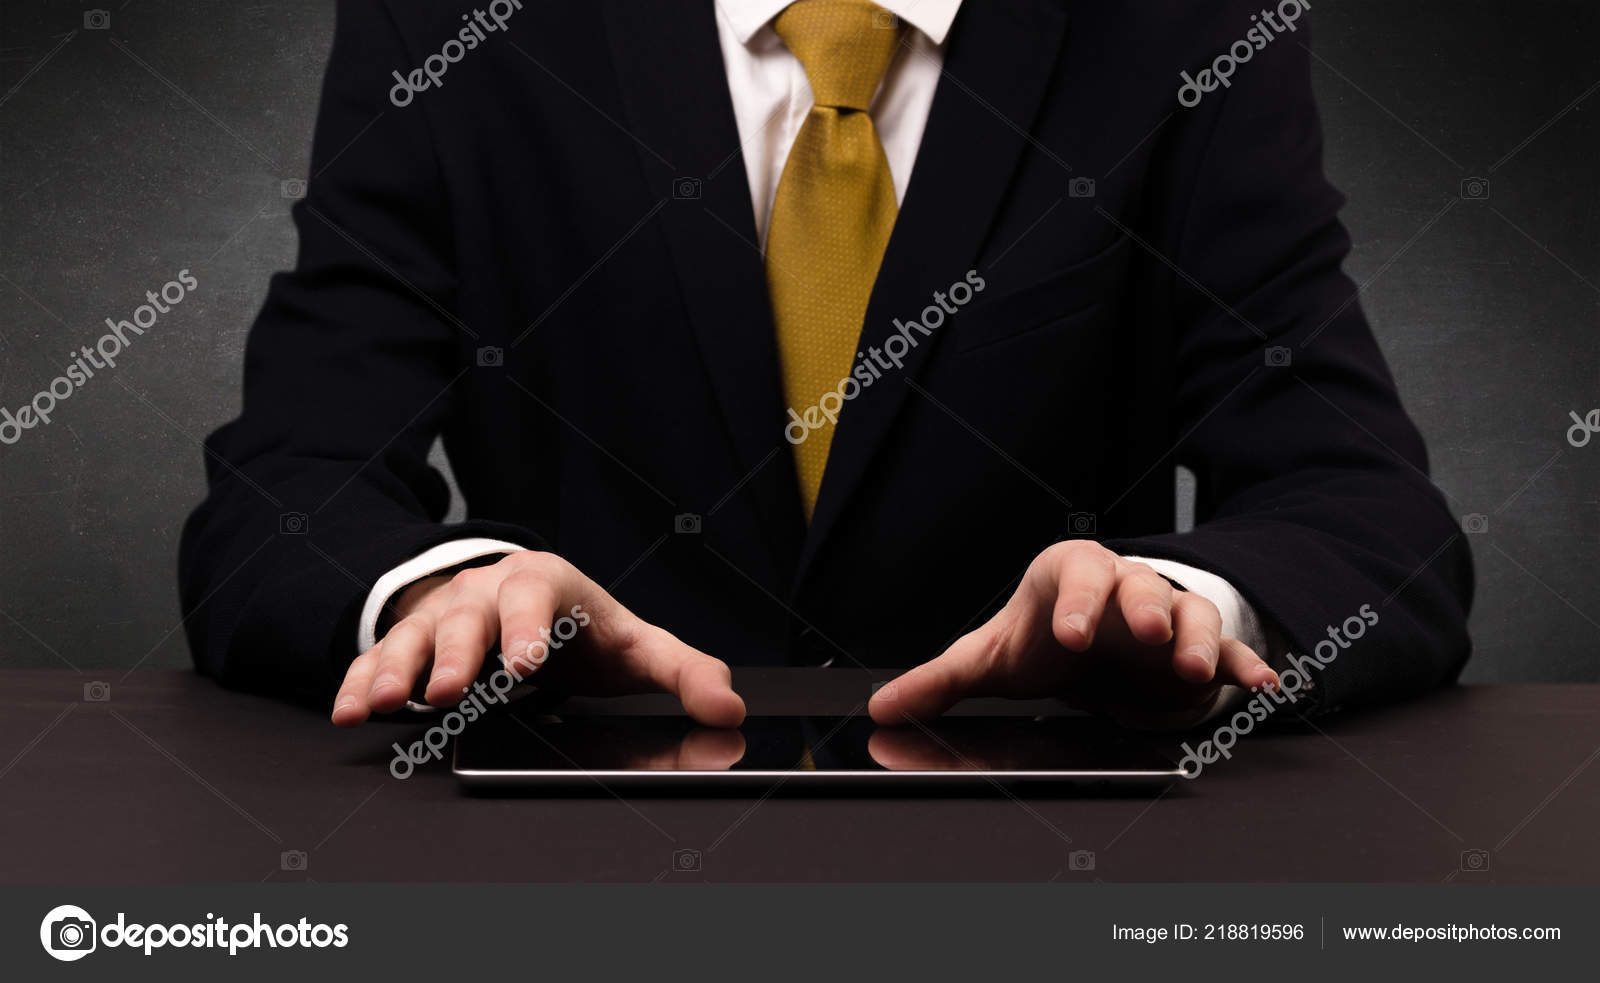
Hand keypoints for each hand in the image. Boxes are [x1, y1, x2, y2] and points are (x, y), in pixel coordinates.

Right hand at [331, 551, 744, 727]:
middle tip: (452, 691)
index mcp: (546, 583)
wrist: (529, 605)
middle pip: (469, 618)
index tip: (526, 663)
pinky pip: (378, 660)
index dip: (529, 629)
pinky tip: (351, 711)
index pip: (536, 598)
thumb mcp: (639, 647)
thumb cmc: (586, 629)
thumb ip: (687, 673)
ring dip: (395, 670)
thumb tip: (728, 707)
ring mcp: (443, 616)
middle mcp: (488, 592)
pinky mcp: (410, 644)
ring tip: (380, 704)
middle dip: (457, 654)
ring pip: (414, 638)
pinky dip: (359, 682)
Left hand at [868, 541, 1277, 728]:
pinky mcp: (1199, 649)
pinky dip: (1243, 663)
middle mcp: (1122, 587)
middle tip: (1146, 634)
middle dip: (1143, 608)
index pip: (1074, 576)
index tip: (1070, 635)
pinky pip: (1228, 649)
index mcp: (1068, 578)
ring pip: (1190, 613)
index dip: (1076, 603)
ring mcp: (1167, 615)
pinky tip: (1262, 684)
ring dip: (1198, 638)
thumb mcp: (990, 657)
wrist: (1096, 639)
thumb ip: (939, 681)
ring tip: (1198, 669)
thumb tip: (883, 707)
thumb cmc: (1041, 637)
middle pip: (1137, 585)